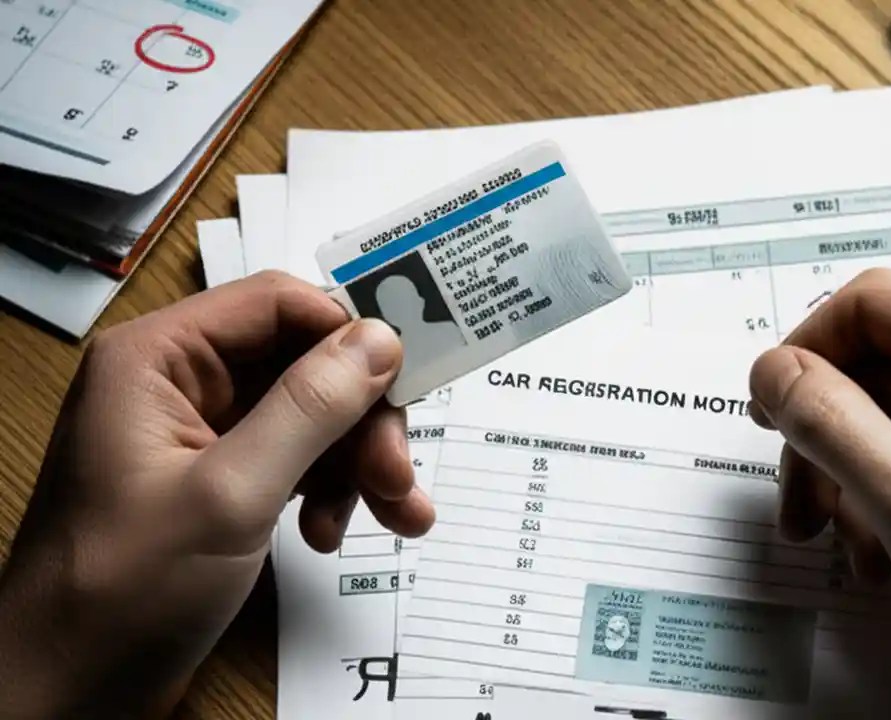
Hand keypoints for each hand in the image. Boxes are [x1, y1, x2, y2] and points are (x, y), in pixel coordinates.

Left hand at [0, 271, 433, 717]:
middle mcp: (180, 384)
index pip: (278, 305)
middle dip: (362, 419)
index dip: (351, 334)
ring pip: (311, 414)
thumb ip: (309, 409)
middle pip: (306, 364)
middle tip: (396, 474)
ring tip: (393, 514)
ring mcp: (201, 433)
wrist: (69, 689)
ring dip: (357, 462)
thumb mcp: (230, 494)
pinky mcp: (219, 479)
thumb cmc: (117, 594)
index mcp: (158, 360)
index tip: (412, 376)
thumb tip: (379, 339)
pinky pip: (296, 459)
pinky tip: (332, 532)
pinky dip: (330, 490)